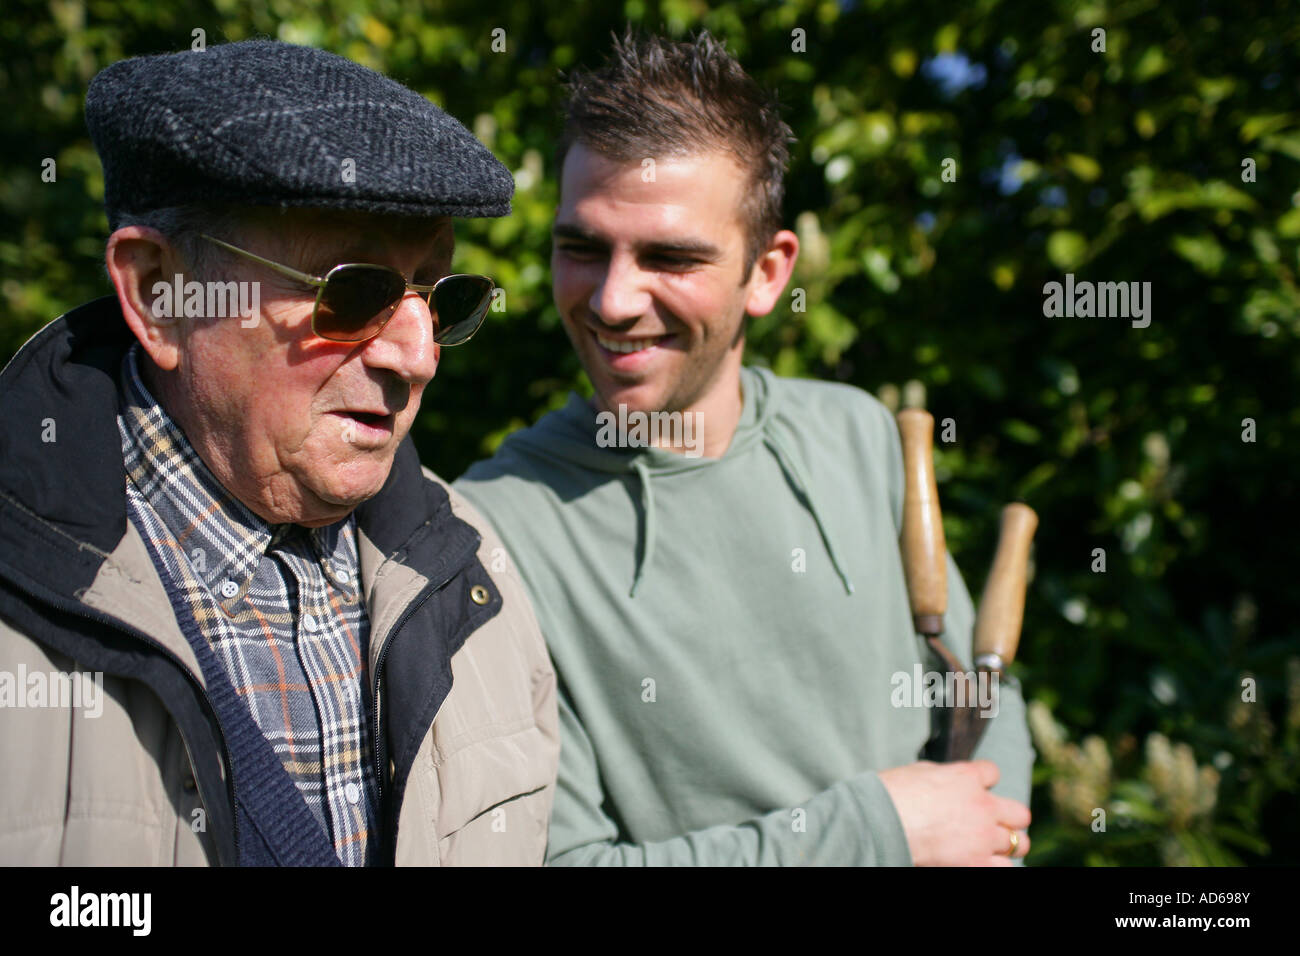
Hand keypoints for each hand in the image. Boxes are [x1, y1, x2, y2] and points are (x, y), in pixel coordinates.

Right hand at [878, 759, 1030, 865]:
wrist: (880, 822)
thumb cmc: (891, 794)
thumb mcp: (919, 772)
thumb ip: (944, 776)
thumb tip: (948, 780)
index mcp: (967, 777)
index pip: (993, 772)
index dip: (984, 781)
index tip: (975, 789)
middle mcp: (982, 805)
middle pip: (1019, 813)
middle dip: (1009, 818)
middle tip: (993, 824)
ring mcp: (982, 836)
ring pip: (1018, 843)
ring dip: (1006, 845)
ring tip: (991, 848)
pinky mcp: (976, 863)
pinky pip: (1005, 869)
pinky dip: (994, 866)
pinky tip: (981, 862)